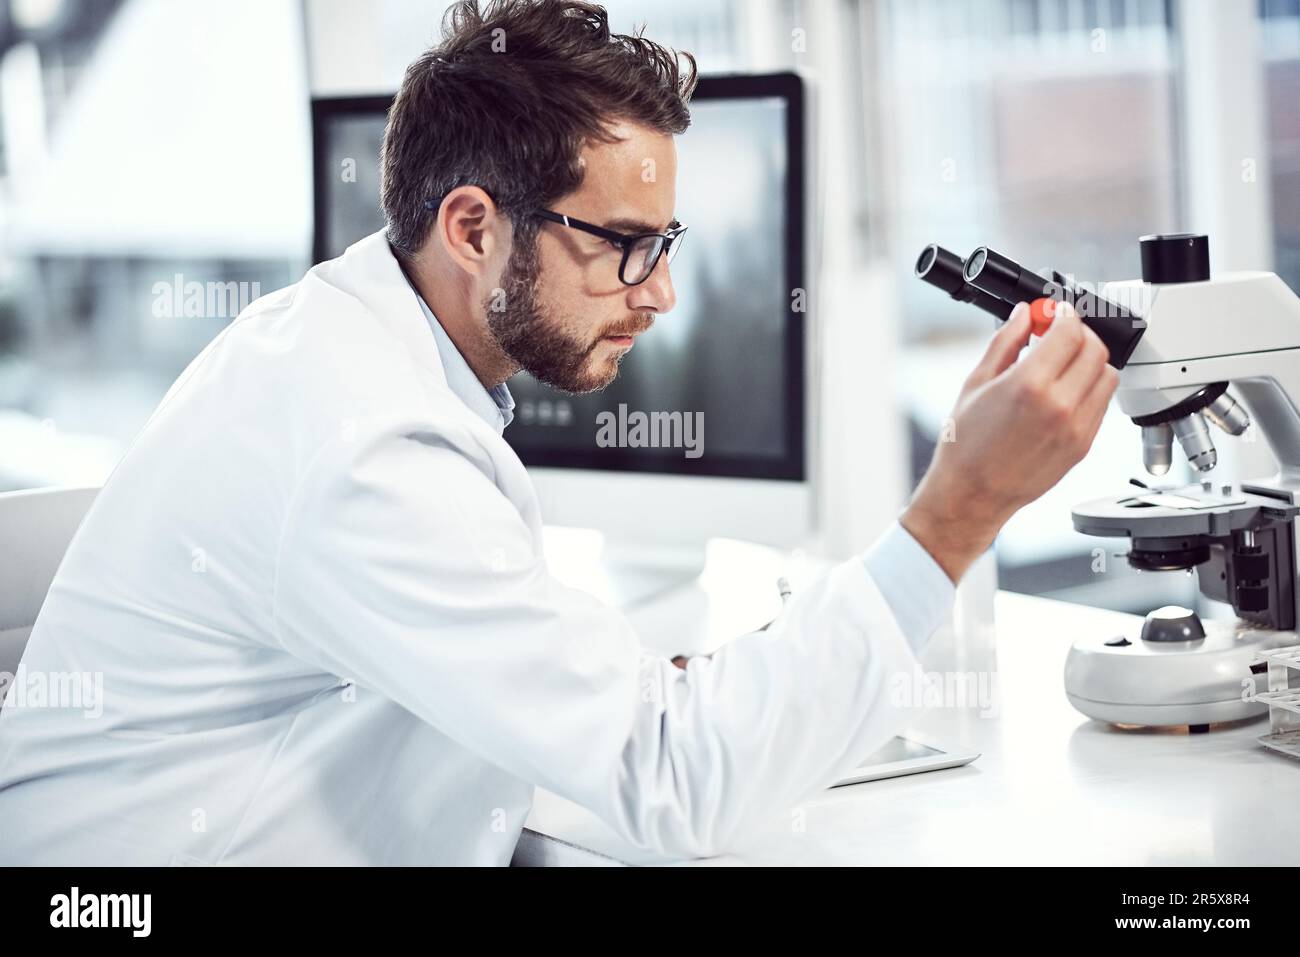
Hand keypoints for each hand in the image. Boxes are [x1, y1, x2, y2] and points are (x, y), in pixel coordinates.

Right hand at [900, 301, 1118, 583]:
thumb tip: (1022, 316)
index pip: (1069, 332)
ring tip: (1065, 364)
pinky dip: (1090, 388)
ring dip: (1090, 361)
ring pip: (1107, 375)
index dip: (1063, 315)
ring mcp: (1076, 427)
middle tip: (1060, 335)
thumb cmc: (965, 445)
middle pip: (1095, 349)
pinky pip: (1102, 404)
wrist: (972, 493)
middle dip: (1080, 334)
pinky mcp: (1083, 445)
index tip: (1054, 314)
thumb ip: (1005, 343)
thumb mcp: (976, 383)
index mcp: (1029, 385)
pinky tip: (1065, 391)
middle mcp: (1059, 405)